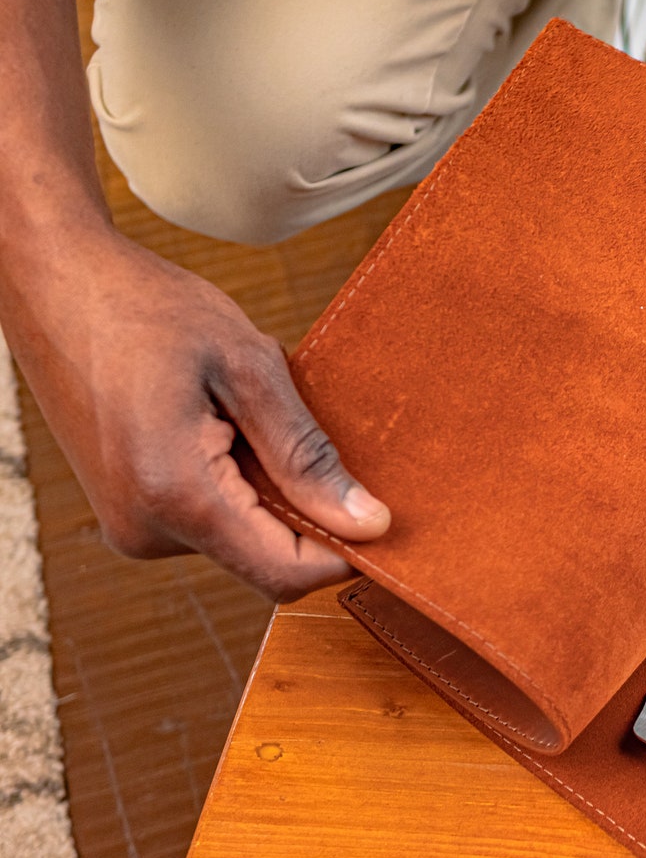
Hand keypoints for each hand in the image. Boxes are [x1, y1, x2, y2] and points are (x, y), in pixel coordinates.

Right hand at [6, 230, 389, 600]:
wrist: (54, 284)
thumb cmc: (145, 309)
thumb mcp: (248, 368)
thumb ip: (307, 455)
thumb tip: (367, 521)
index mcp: (175, 495)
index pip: (285, 573)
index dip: (344, 551)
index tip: (379, 510)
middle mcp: (146, 529)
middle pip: (266, 557)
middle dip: (302, 505)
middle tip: (295, 426)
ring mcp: (131, 526)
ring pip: (241, 537)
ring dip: (267, 488)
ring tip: (242, 413)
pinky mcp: (130, 513)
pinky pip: (210, 519)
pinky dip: (236, 481)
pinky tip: (219, 423)